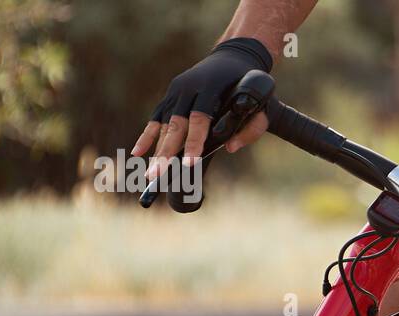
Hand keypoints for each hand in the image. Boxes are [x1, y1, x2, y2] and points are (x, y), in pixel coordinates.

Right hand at [132, 38, 273, 178]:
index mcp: (211, 86)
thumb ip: (251, 127)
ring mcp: (177, 90)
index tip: (188, 163)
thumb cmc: (248, 84)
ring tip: (150, 174)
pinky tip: (138, 152)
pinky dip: (148, 135)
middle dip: (166, 152)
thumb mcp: (260, 102)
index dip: (194, 141)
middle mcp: (189, 87)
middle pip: (176, 123)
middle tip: (157, 175)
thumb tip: (230, 148)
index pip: (200, 118)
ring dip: (156, 149)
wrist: (233, 57)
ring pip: (164, 123)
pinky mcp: (171, 95)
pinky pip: (157, 117)